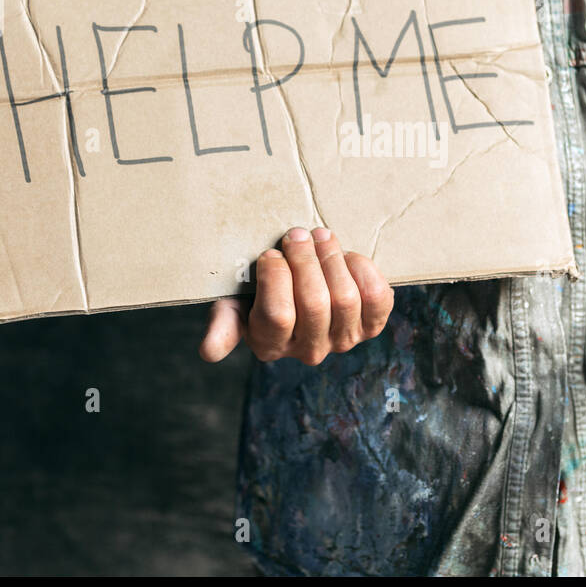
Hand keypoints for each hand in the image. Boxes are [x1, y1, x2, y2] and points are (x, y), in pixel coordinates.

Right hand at [198, 226, 393, 365]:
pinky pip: (376, 297)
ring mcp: (343, 339)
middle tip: (296, 234)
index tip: (270, 253)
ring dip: (332, 259)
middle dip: (305, 260)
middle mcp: (309, 350)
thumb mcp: (236, 305)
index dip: (275, 277)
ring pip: (345, 298)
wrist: (303, 289)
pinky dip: (363, 270)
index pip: (277, 315)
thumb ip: (224, 323)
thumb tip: (208, 351)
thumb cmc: (262, 293)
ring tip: (320, 236)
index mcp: (270, 344)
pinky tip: (346, 256)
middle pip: (314, 304)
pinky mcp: (372, 325)